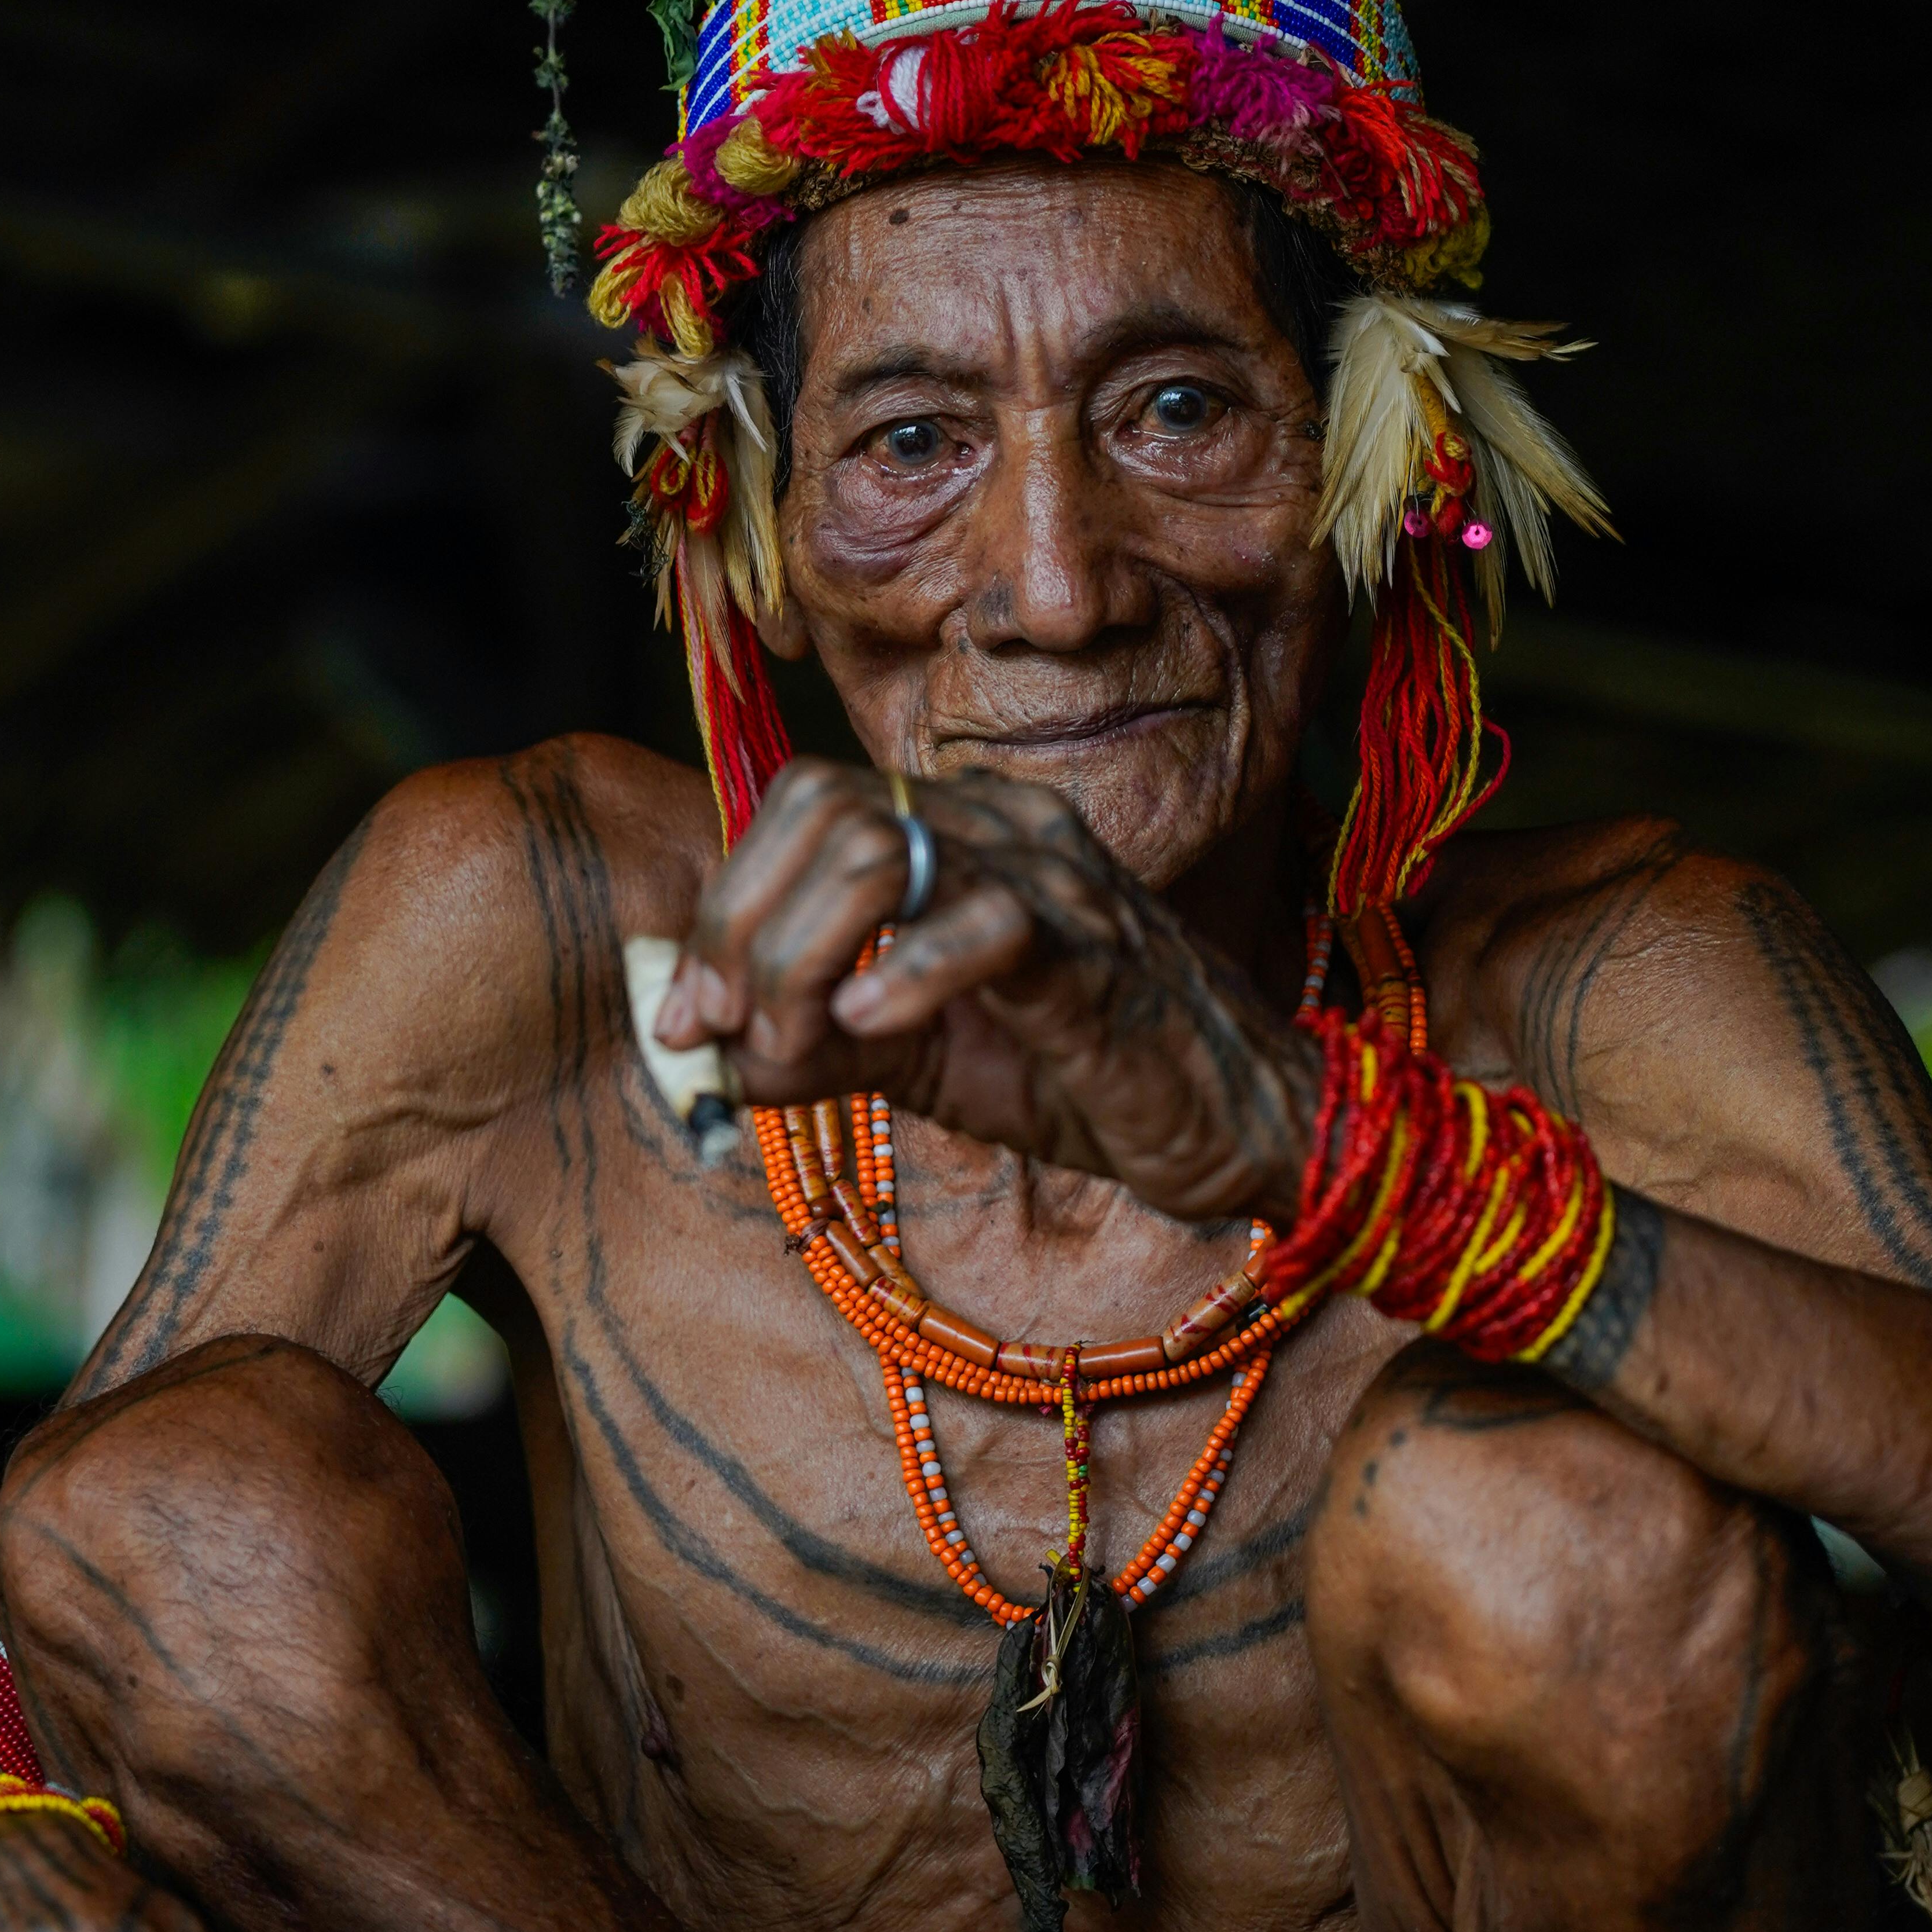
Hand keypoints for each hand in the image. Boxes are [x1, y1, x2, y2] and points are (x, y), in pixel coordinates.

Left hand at [657, 759, 1318, 1223]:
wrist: (1243, 1126)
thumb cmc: (1087, 1076)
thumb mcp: (921, 1060)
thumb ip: (817, 1043)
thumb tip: (707, 1053)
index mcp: (962, 830)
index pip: (802, 805)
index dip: (724, 902)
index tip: (688, 1017)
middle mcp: (1003, 825)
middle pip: (820, 808)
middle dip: (743, 925)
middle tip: (723, 1031)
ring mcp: (1054, 878)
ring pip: (877, 852)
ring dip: (801, 956)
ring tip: (801, 1046)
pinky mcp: (1095, 951)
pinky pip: (984, 925)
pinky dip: (903, 973)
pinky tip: (867, 1025)